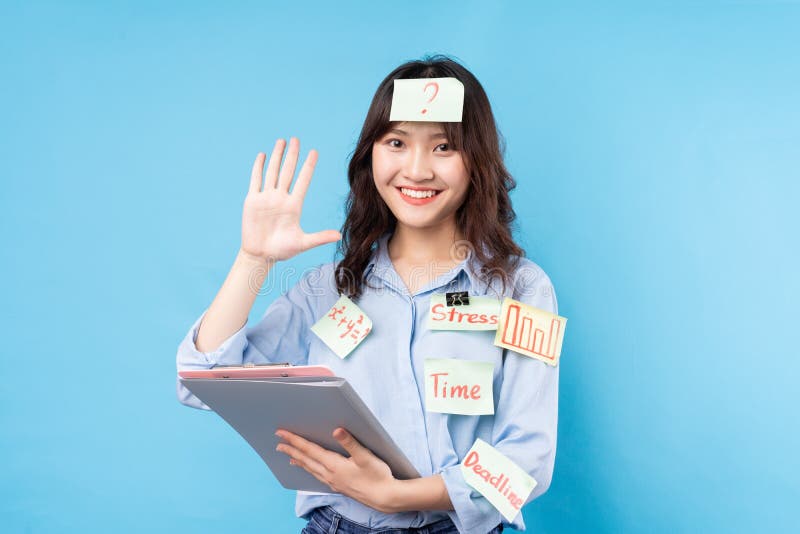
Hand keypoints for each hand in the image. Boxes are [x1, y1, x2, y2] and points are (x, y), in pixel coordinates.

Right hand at [240, 138, 340, 262]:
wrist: (261, 255)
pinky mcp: (253, 201)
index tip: (314, 152)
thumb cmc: (282, 250)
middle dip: (293, 155)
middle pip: (288, 171)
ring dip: (277, 156)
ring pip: (273, 172)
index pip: (303, 181)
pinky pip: (256, 180)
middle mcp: (281, 198)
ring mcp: (266, 198)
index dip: (308, 166)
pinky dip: (258, 168)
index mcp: (294, 206)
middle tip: (296, 139)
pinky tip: (262, 155)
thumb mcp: (303, 243)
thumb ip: (320, 237)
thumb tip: (339, 235)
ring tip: (282, 141)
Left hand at [275, 427, 398, 512]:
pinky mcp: (339, 486)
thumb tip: (337, 430)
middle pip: (306, 459)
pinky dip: (310, 470)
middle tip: (278, 443)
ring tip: (289, 456)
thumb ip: (350, 442)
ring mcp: (333, 482)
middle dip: (291, 450)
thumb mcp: (365, 456)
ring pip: (310, 469)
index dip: (295, 440)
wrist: (385, 498)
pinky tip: (311, 470)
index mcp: (334, 465)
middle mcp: (330, 474)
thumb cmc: (377, 476)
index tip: (282, 433)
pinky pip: (318, 476)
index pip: (309, 449)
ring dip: (299, 460)